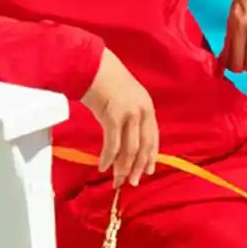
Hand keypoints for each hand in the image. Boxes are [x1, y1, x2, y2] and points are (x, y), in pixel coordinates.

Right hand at [80, 49, 157, 186]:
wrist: (92, 65)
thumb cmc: (105, 80)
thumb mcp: (125, 97)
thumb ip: (130, 116)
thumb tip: (125, 138)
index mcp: (147, 106)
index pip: (154, 137)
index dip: (151, 156)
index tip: (149, 171)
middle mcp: (142, 111)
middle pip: (144, 146)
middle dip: (139, 167)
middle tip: (133, 183)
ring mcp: (129, 114)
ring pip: (129, 149)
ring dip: (123, 168)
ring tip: (117, 180)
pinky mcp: (113, 117)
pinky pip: (113, 145)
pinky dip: (108, 159)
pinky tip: (103, 167)